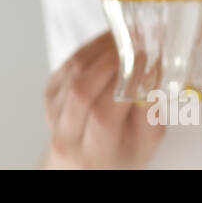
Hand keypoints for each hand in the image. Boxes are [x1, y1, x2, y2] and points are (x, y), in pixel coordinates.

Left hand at [43, 31, 164, 168]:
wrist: (85, 162)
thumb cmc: (120, 155)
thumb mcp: (145, 144)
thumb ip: (150, 112)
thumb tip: (151, 73)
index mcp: (94, 155)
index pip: (103, 115)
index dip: (123, 84)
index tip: (144, 62)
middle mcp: (67, 136)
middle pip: (81, 91)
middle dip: (110, 62)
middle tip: (134, 46)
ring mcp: (53, 113)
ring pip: (73, 73)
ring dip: (100, 51)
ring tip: (125, 40)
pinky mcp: (50, 94)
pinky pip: (68, 65)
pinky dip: (90, 50)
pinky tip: (110, 45)